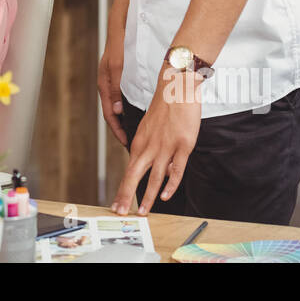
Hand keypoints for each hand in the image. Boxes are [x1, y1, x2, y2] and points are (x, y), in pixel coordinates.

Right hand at [98, 35, 127, 145]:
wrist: (120, 27)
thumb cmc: (119, 45)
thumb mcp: (117, 67)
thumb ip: (116, 88)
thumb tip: (116, 111)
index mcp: (105, 85)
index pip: (109, 115)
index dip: (117, 130)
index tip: (126, 143)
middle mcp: (107, 85)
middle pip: (113, 113)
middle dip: (121, 129)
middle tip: (132, 143)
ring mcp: (113, 81)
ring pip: (118, 106)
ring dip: (125, 119)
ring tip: (136, 132)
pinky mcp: (119, 77)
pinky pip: (122, 97)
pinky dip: (128, 108)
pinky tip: (138, 111)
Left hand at [111, 67, 201, 215]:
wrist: (176, 87)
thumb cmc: (165, 108)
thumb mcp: (150, 128)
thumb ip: (150, 148)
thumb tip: (153, 168)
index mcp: (139, 142)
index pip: (128, 171)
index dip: (122, 189)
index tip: (116, 204)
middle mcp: (149, 147)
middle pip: (134, 176)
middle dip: (125, 196)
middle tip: (119, 212)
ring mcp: (166, 147)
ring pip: (154, 178)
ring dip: (147, 197)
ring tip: (142, 212)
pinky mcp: (183, 146)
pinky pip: (176, 170)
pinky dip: (170, 185)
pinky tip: (166, 197)